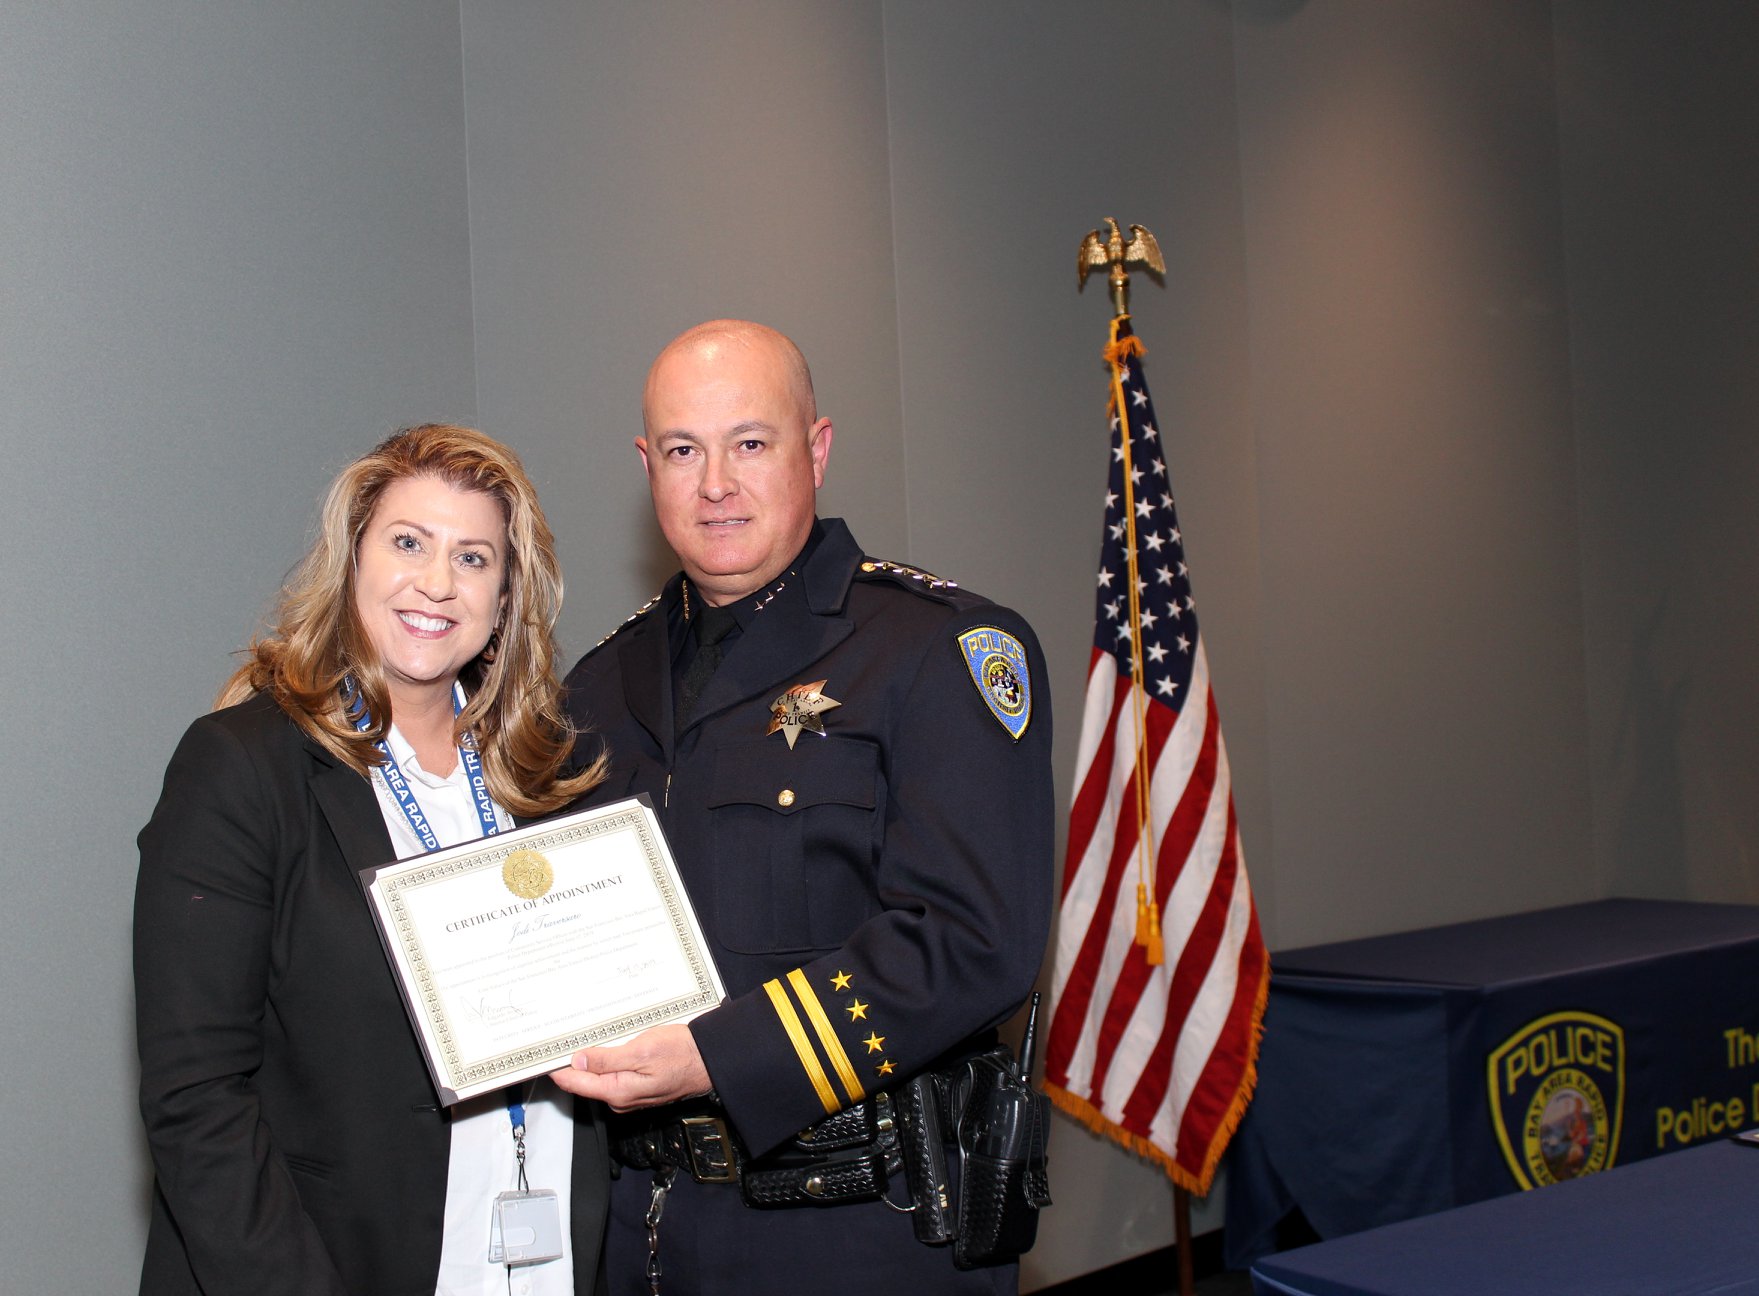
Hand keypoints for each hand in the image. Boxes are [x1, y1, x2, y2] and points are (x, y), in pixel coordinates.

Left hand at [549, 1023, 711, 1110]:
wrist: (709, 1061)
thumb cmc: (682, 1056)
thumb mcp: (642, 1051)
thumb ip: (608, 1059)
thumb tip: (578, 1060)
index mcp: (618, 1091)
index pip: (575, 1081)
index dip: (556, 1067)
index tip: (542, 1053)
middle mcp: (620, 1097)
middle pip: (584, 1079)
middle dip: (571, 1060)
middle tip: (559, 1038)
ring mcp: (629, 1093)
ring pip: (598, 1075)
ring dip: (589, 1058)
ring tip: (580, 1038)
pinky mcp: (638, 1086)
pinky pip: (613, 1074)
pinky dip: (605, 1059)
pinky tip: (606, 1045)